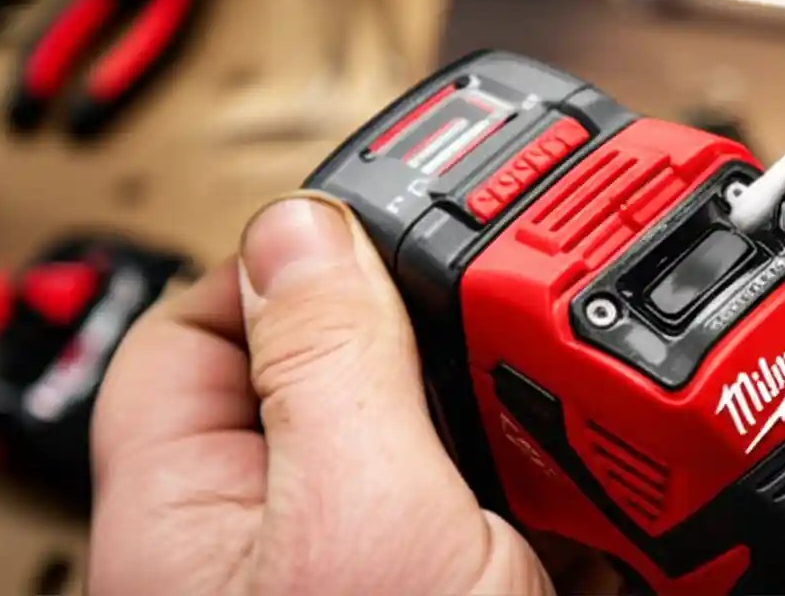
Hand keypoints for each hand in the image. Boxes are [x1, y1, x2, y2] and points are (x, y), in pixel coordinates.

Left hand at [89, 194, 563, 593]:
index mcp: (193, 516)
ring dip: (506, 403)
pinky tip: (591, 460)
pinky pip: (490, 492)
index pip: (193, 330)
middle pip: (329, 370)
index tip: (375, 228)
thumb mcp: (364, 518)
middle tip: (499, 307)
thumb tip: (302, 224)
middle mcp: (273, 533)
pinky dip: (548, 468)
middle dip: (432, 332)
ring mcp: (366, 559)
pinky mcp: (450, 582)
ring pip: (426, 431)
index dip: (279, 261)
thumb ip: (330, 368)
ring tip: (564, 387)